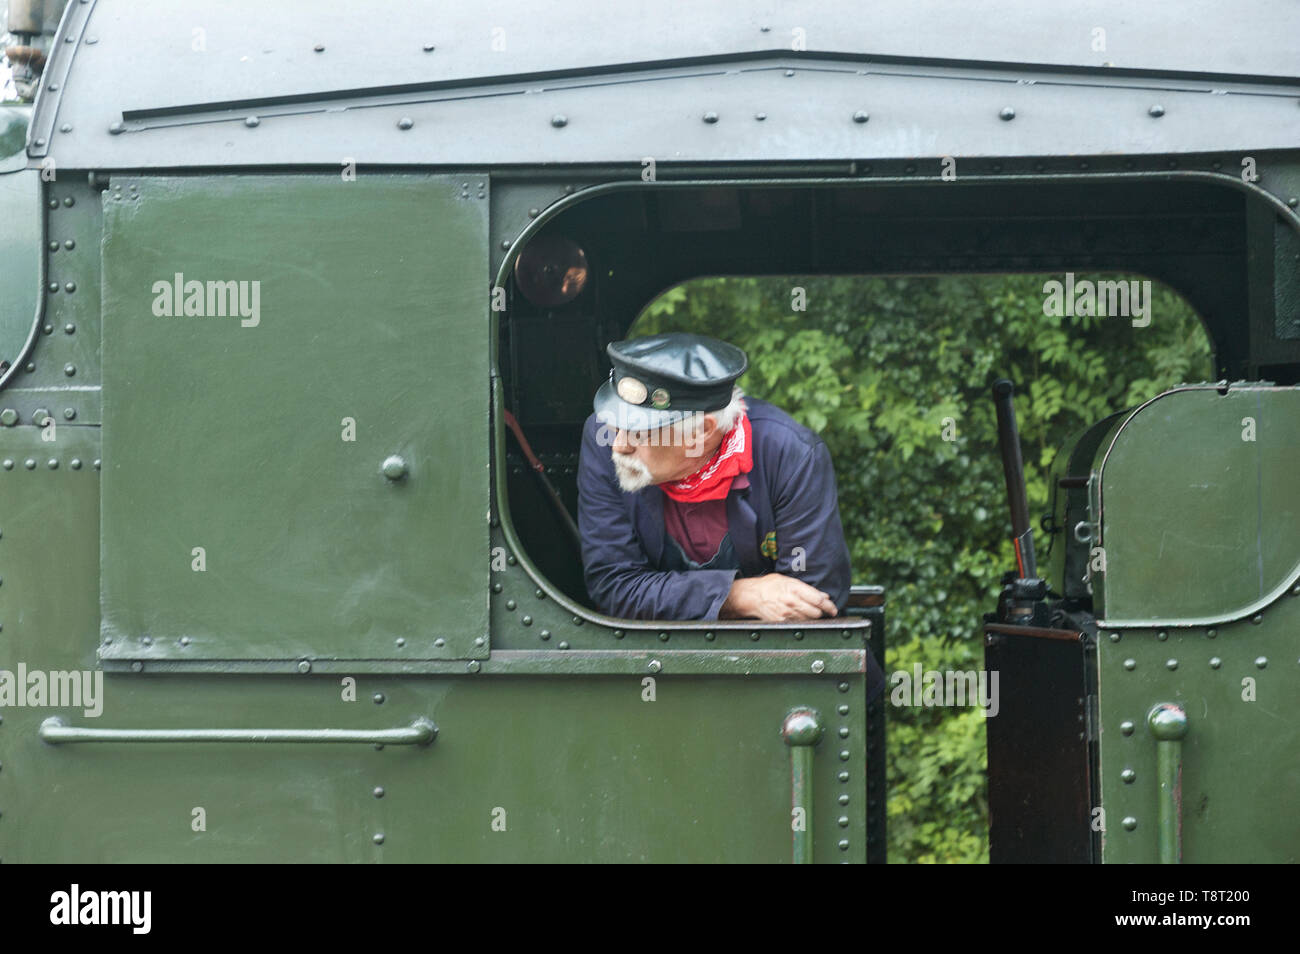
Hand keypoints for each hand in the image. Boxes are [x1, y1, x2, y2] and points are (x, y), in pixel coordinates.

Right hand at [720, 574, 837, 621]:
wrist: (750, 596)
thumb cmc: (769, 586)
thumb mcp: (788, 581)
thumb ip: (807, 589)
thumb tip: (824, 596)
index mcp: (794, 588)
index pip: (818, 600)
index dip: (829, 606)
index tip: (833, 609)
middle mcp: (791, 602)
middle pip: (816, 612)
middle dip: (822, 612)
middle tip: (825, 611)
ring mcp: (787, 613)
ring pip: (808, 620)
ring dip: (813, 618)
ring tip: (813, 613)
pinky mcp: (782, 622)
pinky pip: (798, 624)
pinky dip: (803, 621)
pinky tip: (802, 617)